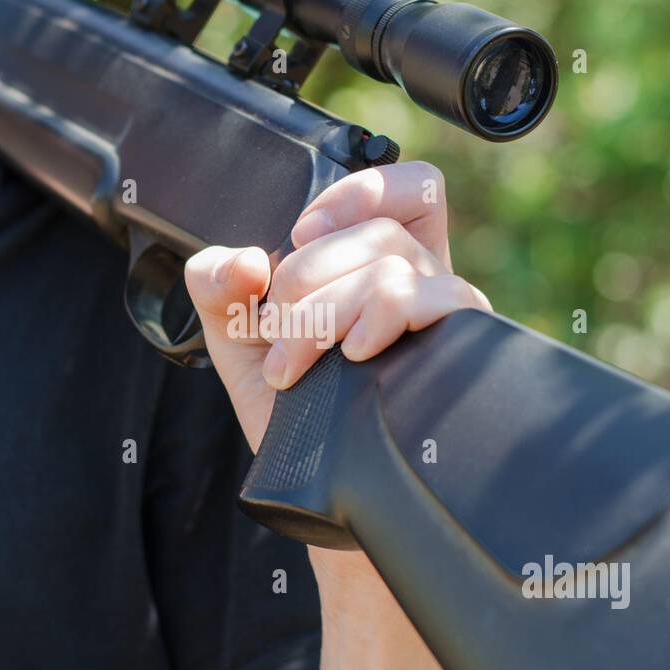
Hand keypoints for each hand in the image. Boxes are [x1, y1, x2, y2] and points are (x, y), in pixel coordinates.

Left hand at [184, 158, 490, 461]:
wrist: (306, 480)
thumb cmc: (284, 399)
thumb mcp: (233, 328)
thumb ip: (215, 279)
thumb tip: (247, 263)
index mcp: (380, 259)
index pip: (408, 189)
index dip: (359, 192)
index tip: (301, 233)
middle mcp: (420, 281)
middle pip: (384, 229)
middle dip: (309, 273)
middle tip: (275, 325)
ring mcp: (439, 318)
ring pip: (396, 266)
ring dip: (326, 309)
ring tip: (293, 360)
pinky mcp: (453, 352)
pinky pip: (442, 299)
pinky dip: (385, 314)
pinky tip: (354, 352)